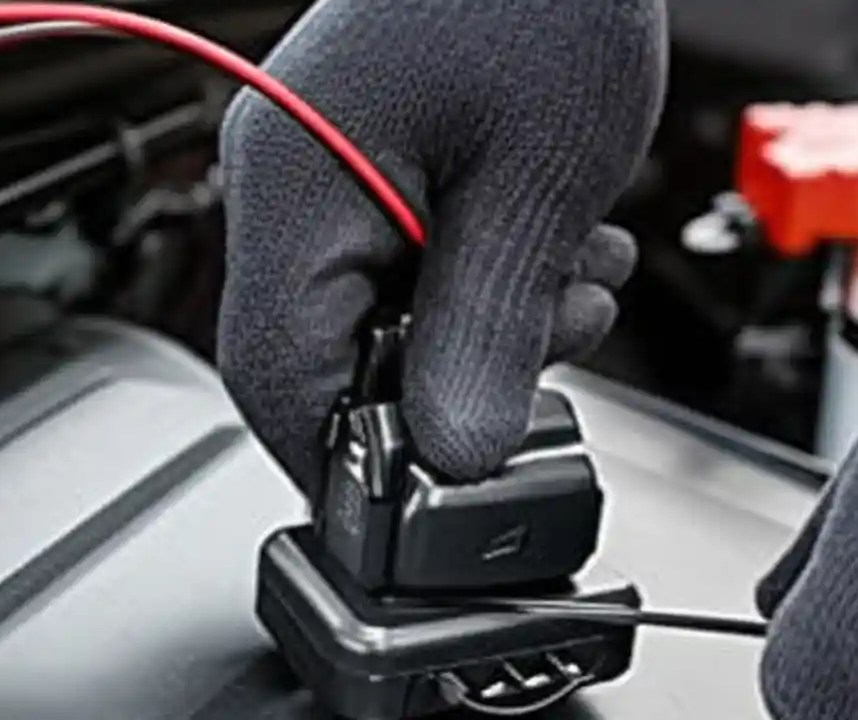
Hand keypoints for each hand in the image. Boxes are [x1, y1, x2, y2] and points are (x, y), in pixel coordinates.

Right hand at [217, 0, 665, 492]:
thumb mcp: (536, 187)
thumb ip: (486, 330)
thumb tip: (455, 451)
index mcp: (297, 185)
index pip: (282, 381)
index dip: (359, 460)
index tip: (440, 492)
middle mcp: (295, 181)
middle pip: (340, 355)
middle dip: (458, 374)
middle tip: (547, 342)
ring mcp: (336, 171)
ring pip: (392, 315)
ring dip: (494, 322)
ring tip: (575, 275)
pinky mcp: (386, 164)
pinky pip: (421, 262)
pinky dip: (496, 276)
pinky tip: (564, 247)